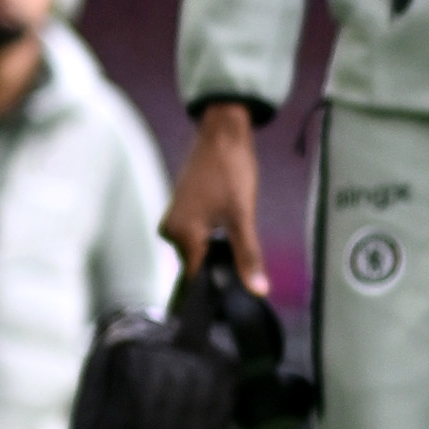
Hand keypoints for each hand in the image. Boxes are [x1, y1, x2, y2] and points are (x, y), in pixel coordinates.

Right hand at [164, 105, 265, 289]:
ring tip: (233, 233)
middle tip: (241, 257)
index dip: (215, 288)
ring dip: (216, 251)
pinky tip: (226, 226)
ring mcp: (173, 220)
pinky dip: (212, 238)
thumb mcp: (243, 217)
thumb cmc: (231, 169)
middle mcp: (170, 230)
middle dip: (218, 267)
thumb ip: (248, 256)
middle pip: (196, 266)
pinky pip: (195, 237)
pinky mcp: (180, 212)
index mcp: (182, 235)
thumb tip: (257, 289)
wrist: (222, 135)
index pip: (194, 280)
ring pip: (197, 251)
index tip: (231, 294)